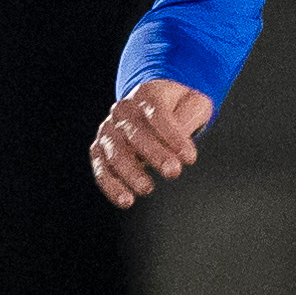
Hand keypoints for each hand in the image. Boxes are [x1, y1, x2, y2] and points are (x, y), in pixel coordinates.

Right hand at [92, 79, 216, 205]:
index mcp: (147, 94)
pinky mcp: (101, 149)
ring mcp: (109, 130)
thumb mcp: (194, 103)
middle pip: (135, 132)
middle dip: (154, 154)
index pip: (158, 114)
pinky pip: (102, 167)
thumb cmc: (179, 107)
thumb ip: (189, 116)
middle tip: (173, 171)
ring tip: (146, 188)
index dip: (173, 136)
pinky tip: (125, 199)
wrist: (156, 104)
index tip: (189, 157)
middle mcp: (123, 111)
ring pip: (116, 151)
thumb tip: (179, 138)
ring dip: (130, 172)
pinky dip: (111, 184)